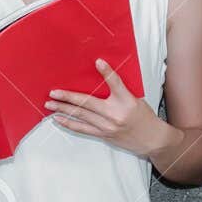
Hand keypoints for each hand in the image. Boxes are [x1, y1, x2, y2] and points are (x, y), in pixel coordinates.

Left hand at [45, 58, 175, 157]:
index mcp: (127, 101)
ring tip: (50, 105)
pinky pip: (82, 129)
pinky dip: (69, 124)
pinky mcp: (103, 134)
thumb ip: (119, 92)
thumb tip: (101, 81)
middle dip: (68, 97)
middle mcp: (115, 113)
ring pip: (81, 116)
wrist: (151, 139)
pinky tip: (58, 119)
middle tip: (54, 92)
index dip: (107, 72)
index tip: (98, 62)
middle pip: (88, 103)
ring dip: (63, 109)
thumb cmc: (144, 117)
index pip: (116, 83)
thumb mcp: (136, 99)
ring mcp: (107, 126)